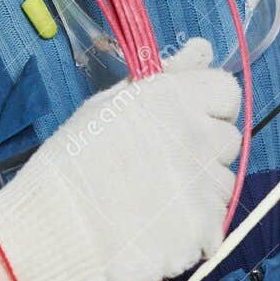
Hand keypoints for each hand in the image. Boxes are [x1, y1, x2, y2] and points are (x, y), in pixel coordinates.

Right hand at [0, 37, 241, 280]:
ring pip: (221, 185)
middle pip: (228, 141)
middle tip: (159, 167)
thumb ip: (165, 76)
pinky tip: (155, 231)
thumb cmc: (70, 163)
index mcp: (174, 99)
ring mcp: (203, 189)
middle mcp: (197, 138)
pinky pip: (213, 227)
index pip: (226, 92)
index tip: (182, 123)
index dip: (208, 107)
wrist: (51, 231)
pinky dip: (192, 231)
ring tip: (153, 203)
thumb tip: (202, 48)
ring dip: (198, 192)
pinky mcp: (202, 232)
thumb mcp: (108, 105)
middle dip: (202, 151)